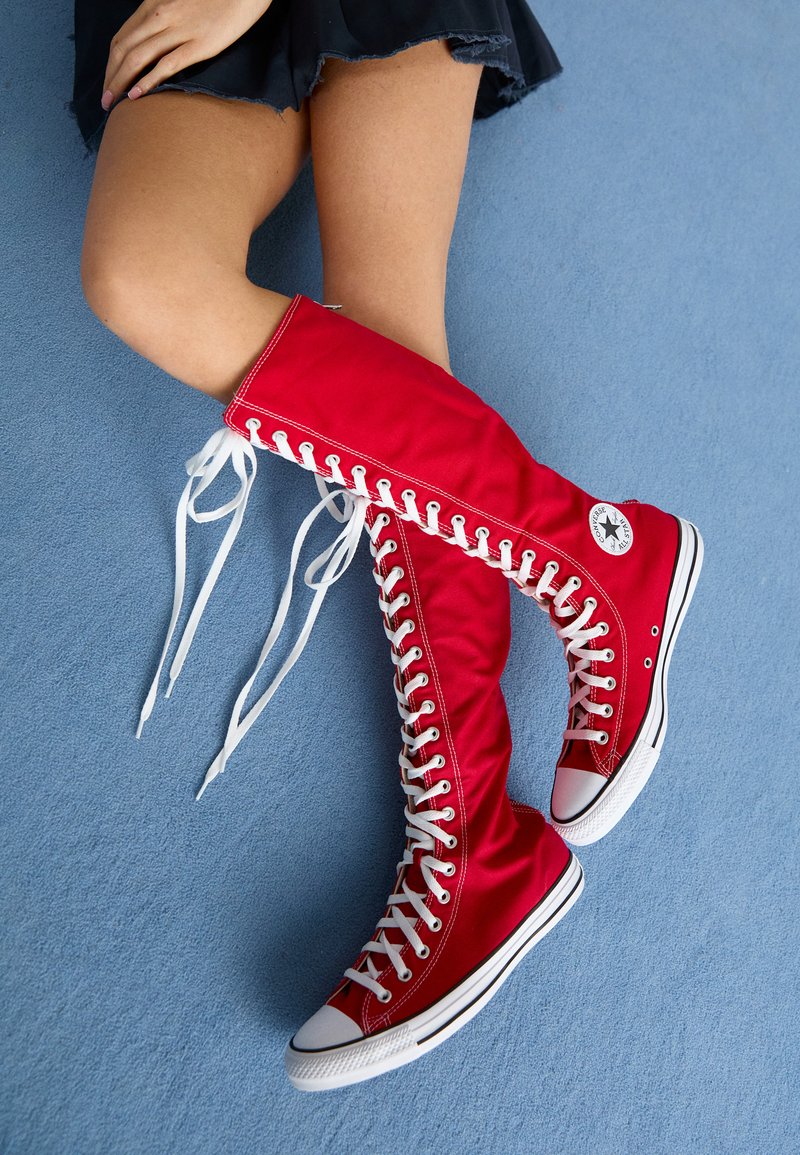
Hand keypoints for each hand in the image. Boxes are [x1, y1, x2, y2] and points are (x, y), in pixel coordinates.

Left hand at [101, 0, 274, 109]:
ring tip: (114, 102)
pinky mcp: (198, 45)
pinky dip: (147, 81)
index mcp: (153, 4)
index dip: (110, 63)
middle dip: (110, 77)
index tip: (107, 82)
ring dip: (121, 82)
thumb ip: (161, 18)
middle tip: (105, 100)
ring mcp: (178, 30)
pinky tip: (136, 95)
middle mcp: (160, 15)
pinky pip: (165, 65)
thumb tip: (150, 41)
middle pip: (124, 50)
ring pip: (138, 58)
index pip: (121, 38)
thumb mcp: (178, 2)